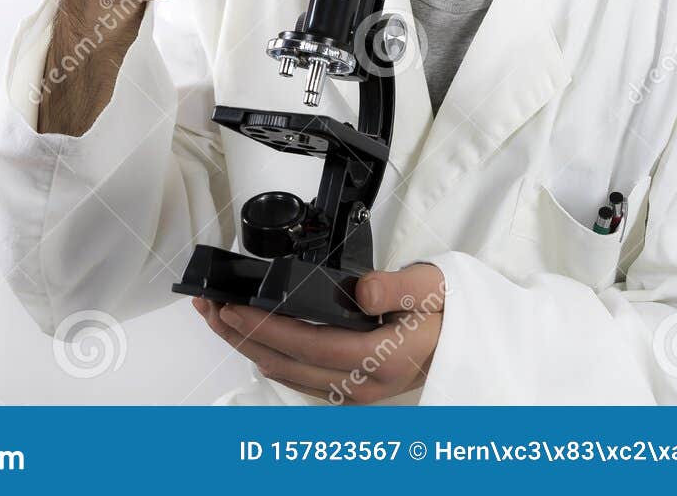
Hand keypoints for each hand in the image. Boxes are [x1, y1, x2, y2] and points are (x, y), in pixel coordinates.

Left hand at [193, 263, 446, 403]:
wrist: (467, 341)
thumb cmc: (450, 311)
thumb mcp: (433, 286)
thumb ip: (398, 287)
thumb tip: (363, 291)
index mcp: (382, 358)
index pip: (309, 345)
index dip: (264, 328)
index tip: (234, 308)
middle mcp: (362, 383)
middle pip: (285, 365)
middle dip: (239, 336)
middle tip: (209, 307)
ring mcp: (353, 391)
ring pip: (285, 374)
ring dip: (246, 347)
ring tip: (218, 317)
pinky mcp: (347, 388)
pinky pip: (297, 376)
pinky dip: (267, 354)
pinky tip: (252, 336)